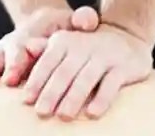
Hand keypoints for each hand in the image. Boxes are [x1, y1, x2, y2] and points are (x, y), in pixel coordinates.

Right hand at [0, 5, 100, 91]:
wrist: (45, 22)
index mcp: (32, 33)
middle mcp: (13, 41)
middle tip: (3, 82)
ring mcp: (1, 51)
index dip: (19, 59)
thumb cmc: (64, 27)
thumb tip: (88, 20)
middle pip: (4, 54)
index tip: (15, 74)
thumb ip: (83, 18)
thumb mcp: (75, 20)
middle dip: (1, 69)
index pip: (24, 45)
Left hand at [22, 23, 153, 120]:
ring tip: (63, 116)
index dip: (36, 81)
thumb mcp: (65, 45)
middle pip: (64, 72)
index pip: (47, 61)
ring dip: (73, 98)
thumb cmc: (87, 48)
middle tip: (41, 113)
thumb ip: (44, 49)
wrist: (128, 37)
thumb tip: (26, 47)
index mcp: (64, 41)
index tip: (26, 100)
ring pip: (86, 78)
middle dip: (51, 93)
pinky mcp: (123, 67)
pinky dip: (101, 99)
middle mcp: (84, 45)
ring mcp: (104, 56)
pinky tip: (92, 114)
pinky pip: (111, 84)